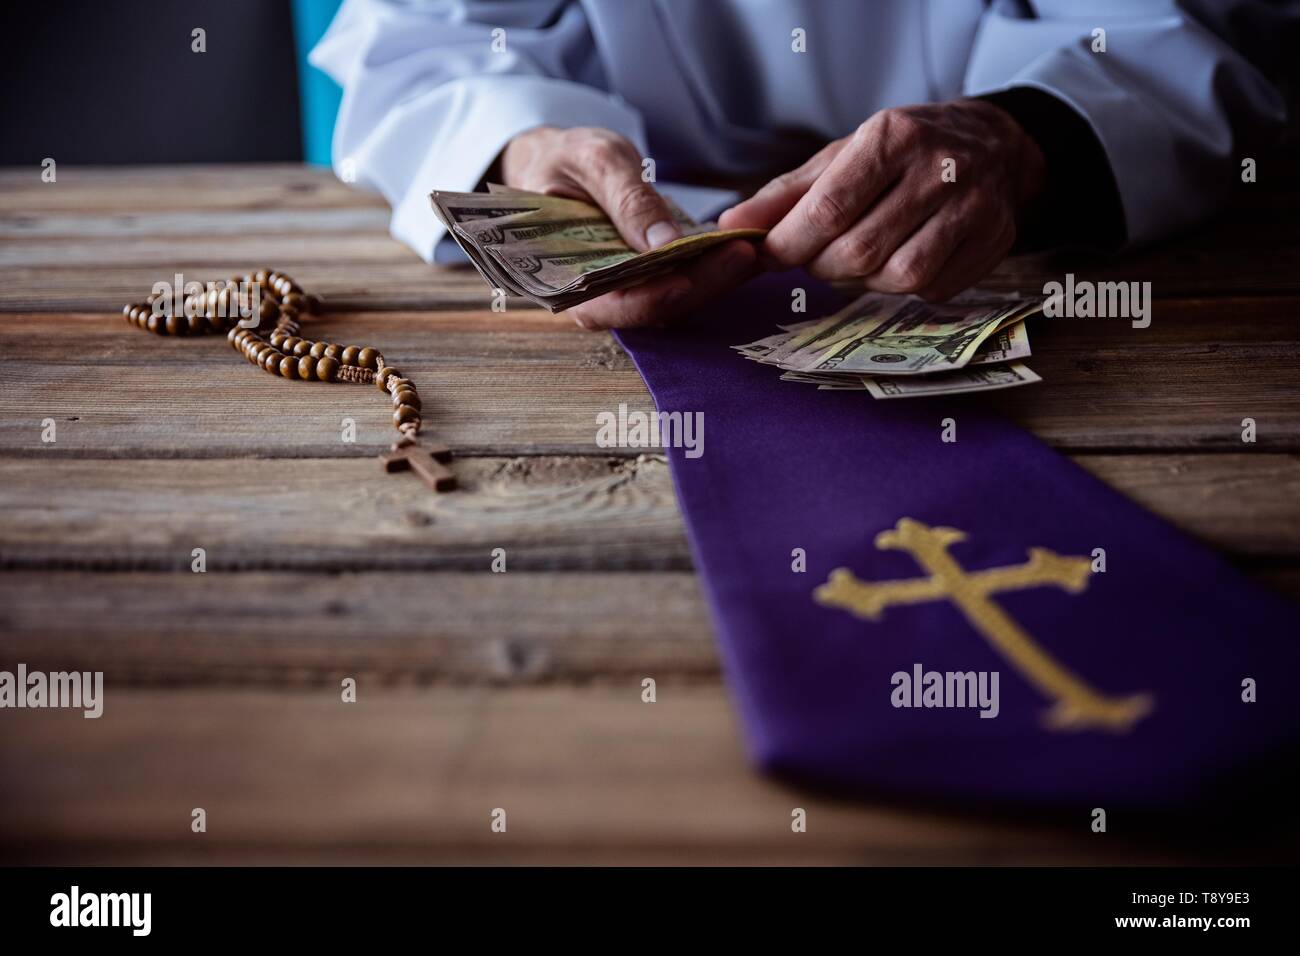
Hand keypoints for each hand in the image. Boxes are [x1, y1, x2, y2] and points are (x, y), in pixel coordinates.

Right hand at [501, 126, 758, 328]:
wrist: (564, 161)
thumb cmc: (567, 159)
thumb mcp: (594, 162)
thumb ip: (627, 201)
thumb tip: (665, 244)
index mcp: (564, 277)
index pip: (611, 305)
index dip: (649, 298)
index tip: (686, 279)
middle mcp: (599, 296)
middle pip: (653, 308)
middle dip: (699, 285)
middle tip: (741, 254)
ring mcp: (628, 289)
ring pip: (676, 300)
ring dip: (715, 279)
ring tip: (749, 248)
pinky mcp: (653, 277)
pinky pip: (686, 280)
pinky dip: (714, 266)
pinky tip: (741, 245)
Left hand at [718, 100, 1046, 301]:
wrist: (993, 144)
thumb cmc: (902, 153)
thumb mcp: (842, 157)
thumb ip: (786, 194)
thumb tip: (731, 225)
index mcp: (893, 136)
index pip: (830, 208)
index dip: (790, 243)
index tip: (769, 255)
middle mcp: (939, 167)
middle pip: (861, 250)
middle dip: (823, 266)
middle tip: (817, 258)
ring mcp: (975, 205)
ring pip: (900, 277)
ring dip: (864, 282)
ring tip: (859, 260)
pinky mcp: (995, 239)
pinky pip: (934, 289)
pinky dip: (906, 288)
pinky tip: (900, 260)